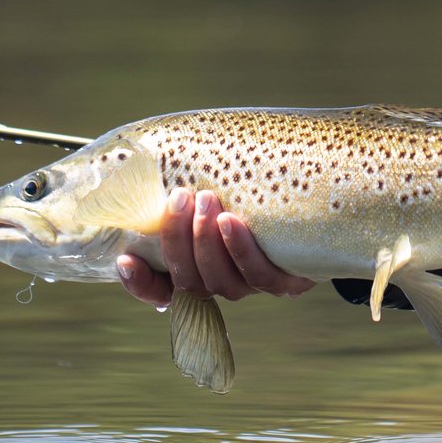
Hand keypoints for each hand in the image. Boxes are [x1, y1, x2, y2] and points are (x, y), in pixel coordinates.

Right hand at [116, 187, 316, 307]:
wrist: (316, 212)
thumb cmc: (252, 195)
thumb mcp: (217, 192)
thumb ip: (188, 187)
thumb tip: (154, 152)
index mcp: (196, 270)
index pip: (158, 290)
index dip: (139, 283)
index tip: (126, 259)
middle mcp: (219, 284)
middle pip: (188, 281)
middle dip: (178, 240)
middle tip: (179, 198)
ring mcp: (251, 286)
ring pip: (220, 282)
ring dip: (206, 242)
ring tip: (207, 200)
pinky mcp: (285, 283)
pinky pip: (261, 277)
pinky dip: (241, 249)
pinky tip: (232, 221)